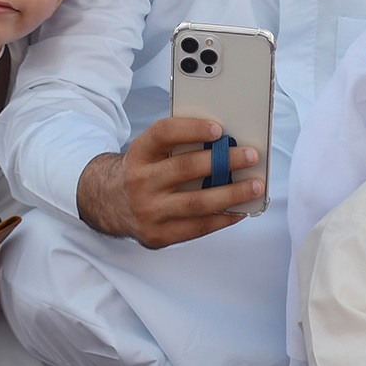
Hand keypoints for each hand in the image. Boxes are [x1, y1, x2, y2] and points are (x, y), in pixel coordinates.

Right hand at [75, 117, 263, 247]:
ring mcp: (148, 212)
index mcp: (139, 154)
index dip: (191, 129)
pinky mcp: (158, 235)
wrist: (110, 204)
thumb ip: (179, 145)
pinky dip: (223, 218)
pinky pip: (197, 227)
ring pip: (196, 203)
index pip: (163, 134)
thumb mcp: (151, 152)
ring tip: (255, 186)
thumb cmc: (145, 171)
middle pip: (185, 168)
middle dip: (223, 161)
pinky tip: (240, 210)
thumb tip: (226, 143)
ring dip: (231, 194)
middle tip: (251, 156)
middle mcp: (140, 182)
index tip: (219, 129)